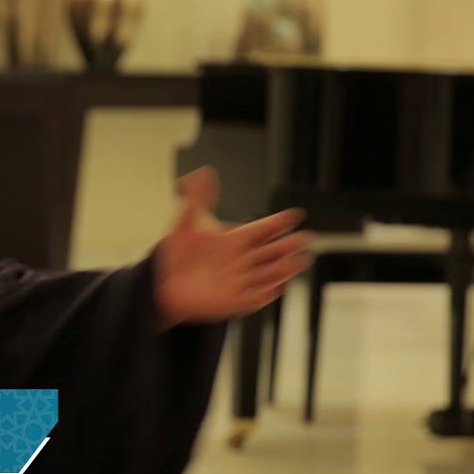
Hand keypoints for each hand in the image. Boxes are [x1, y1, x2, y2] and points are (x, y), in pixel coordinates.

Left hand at [154, 167, 312, 326]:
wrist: (166, 286)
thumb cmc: (178, 256)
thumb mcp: (184, 225)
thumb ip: (196, 200)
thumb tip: (203, 173)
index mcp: (235, 240)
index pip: (263, 229)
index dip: (278, 222)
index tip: (296, 214)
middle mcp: (243, 259)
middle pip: (273, 251)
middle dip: (290, 245)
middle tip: (307, 237)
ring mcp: (241, 280)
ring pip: (270, 273)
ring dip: (286, 268)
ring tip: (302, 260)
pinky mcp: (236, 300)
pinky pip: (257, 296)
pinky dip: (268, 291)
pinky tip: (280, 286)